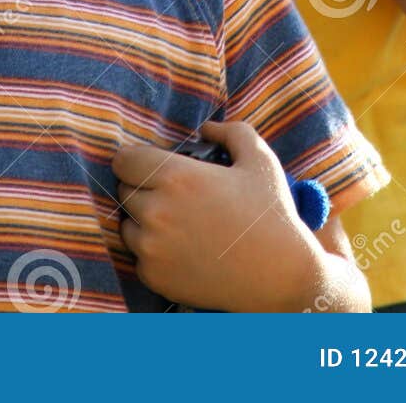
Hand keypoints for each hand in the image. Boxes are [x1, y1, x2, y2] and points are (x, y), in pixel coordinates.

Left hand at [112, 119, 319, 310]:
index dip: (136, 159)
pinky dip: (152, 251)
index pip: (124, 160)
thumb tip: (206, 127)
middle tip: (173, 194)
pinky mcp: (156, 278)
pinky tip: (181, 248)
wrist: (281, 276)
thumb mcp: (258, 158)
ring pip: (127, 225)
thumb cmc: (271, 213)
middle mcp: (156, 212)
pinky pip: (138, 257)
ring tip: (177, 222)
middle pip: (123, 191)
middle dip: (143, 188)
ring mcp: (152, 249)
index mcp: (175, 176)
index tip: (150, 164)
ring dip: (142, 221)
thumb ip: (230, 131)